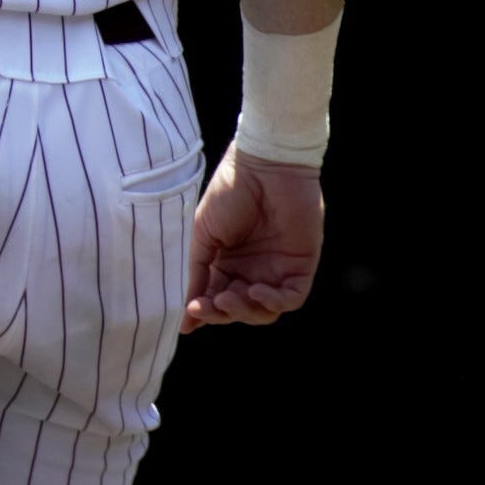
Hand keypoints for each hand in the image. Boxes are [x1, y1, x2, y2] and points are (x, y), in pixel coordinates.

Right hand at [184, 146, 324, 331]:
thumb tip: (184, 315)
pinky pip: (291, 298)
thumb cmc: (228, 194)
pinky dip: (273, 302)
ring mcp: (276, 270)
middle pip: (238, 310)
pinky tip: (255, 291)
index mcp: (225, 264)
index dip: (202, 311)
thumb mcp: (203, 235)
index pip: (214, 299)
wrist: (263, 167)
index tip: (187, 316)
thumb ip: (197, 272)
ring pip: (263, 311)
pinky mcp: (300, 267)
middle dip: (221, 313)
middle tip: (207, 306)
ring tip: (228, 298)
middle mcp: (250, 271)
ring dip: (245, 311)